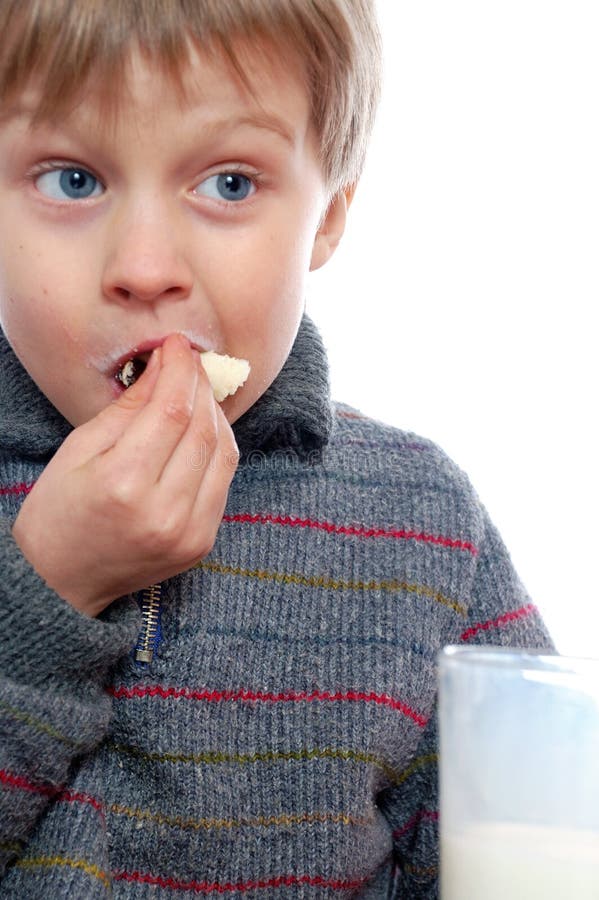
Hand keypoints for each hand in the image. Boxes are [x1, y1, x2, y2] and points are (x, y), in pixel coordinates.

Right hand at [12, 334, 238, 616]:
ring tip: (194, 393)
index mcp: (123, 485)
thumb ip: (127, 407)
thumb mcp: (78, 450)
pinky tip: (201, 430)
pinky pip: (224, 480)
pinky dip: (218, 447)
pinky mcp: (203, 542)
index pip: (172, 410)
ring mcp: (190, 532)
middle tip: (188, 362)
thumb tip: (164, 366)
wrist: (62, 581)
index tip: (177, 345)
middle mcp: (164, 511)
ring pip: (224, 452)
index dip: (180, 369)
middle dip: (200, 385)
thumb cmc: (59, 511)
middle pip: (203, 428)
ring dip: (215, 413)